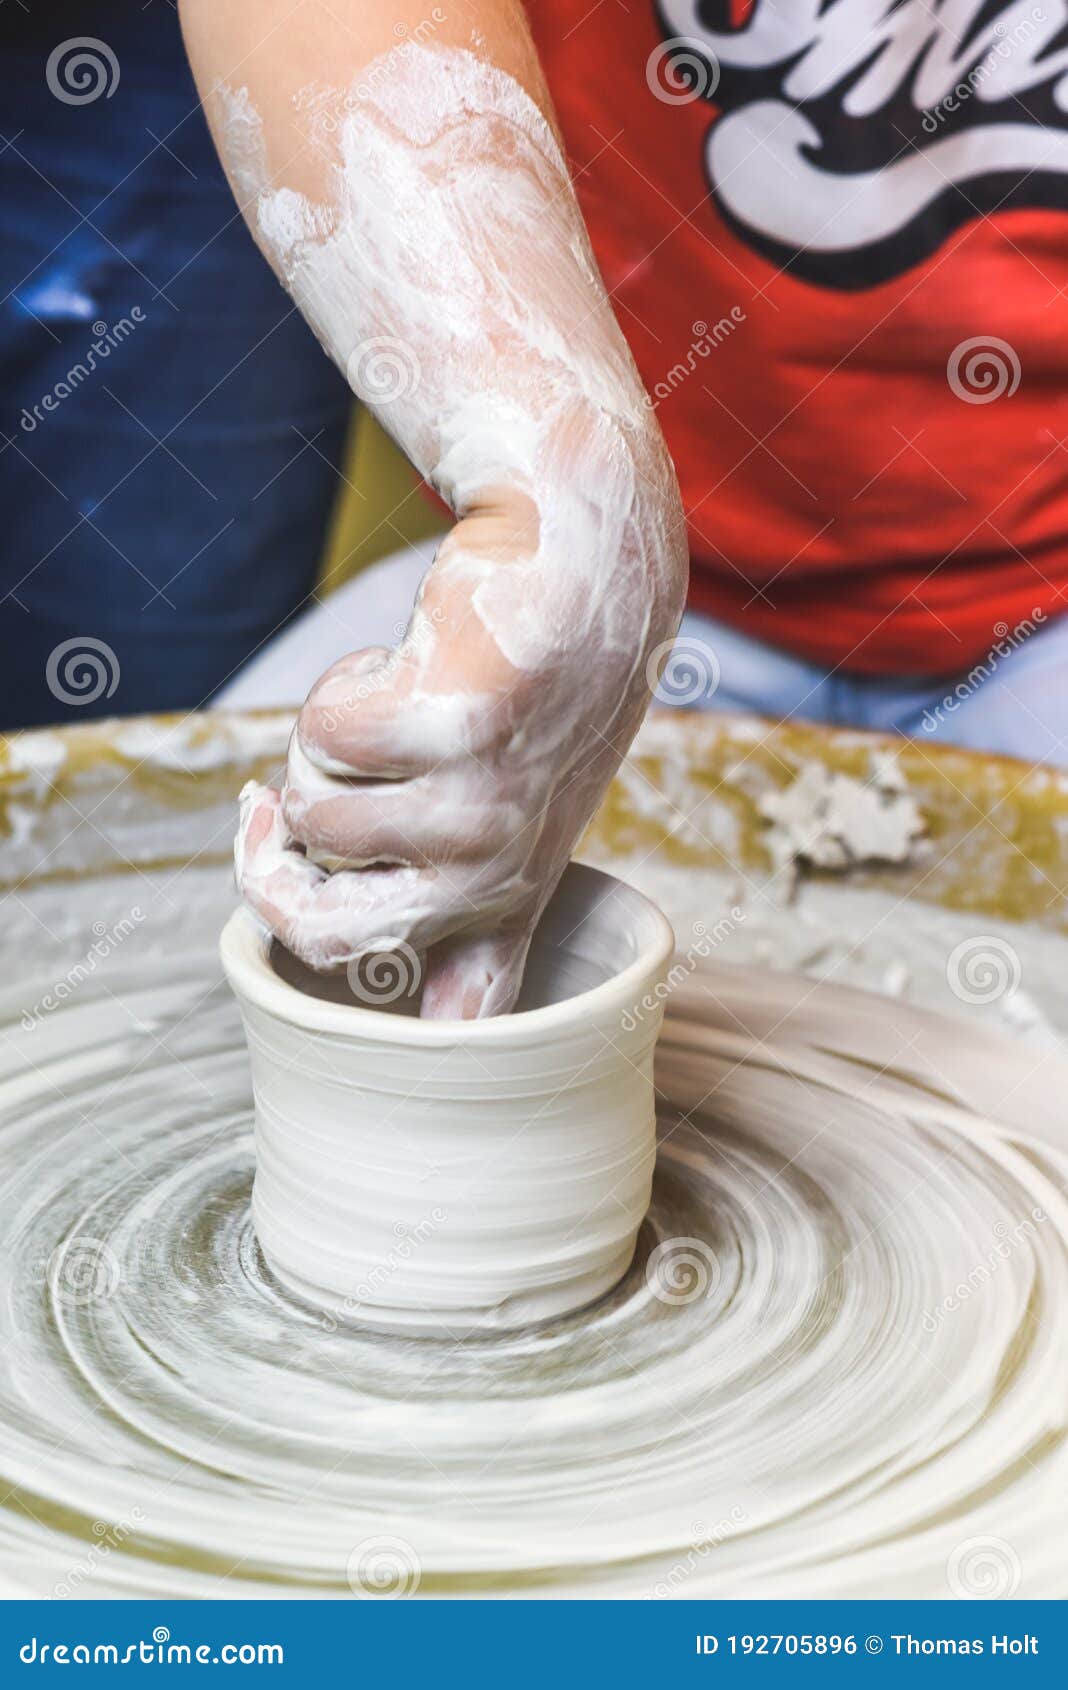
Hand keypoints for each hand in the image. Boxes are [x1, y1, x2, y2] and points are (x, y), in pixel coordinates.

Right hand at [236, 469, 685, 1017]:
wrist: (585, 570)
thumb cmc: (535, 700)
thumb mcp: (519, 820)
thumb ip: (473, 916)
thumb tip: (440, 1020)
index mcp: (512, 902)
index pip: (446, 1017)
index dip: (379, 1031)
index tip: (320, 980)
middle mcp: (500, 873)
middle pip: (320, 931)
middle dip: (263, 865)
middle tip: (263, 807)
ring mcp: (480, 806)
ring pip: (312, 811)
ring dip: (328, 742)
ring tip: (400, 703)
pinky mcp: (453, 730)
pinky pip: (323, 735)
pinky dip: (343, 685)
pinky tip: (412, 664)